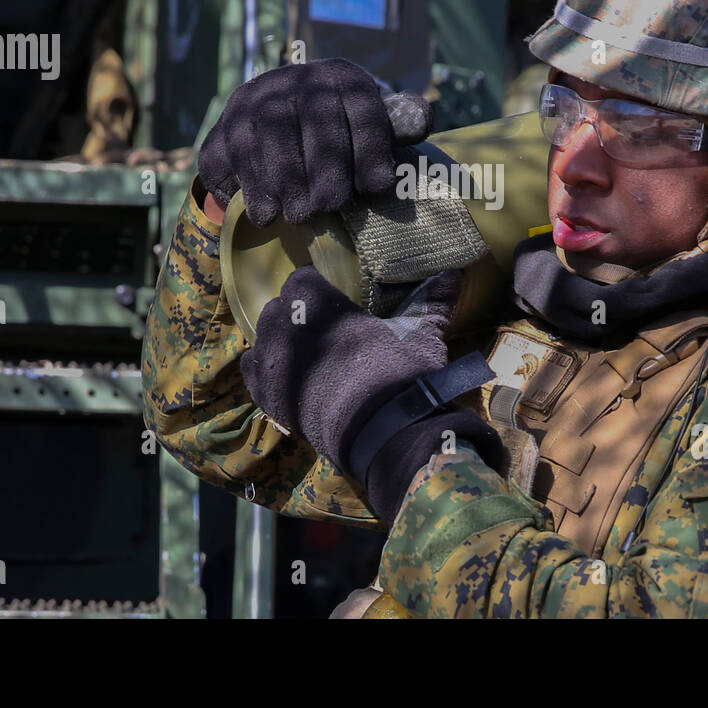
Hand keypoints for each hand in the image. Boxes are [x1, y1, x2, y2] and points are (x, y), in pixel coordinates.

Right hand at [197, 57, 431, 226]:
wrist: (276, 118)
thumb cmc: (338, 132)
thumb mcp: (371, 124)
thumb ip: (398, 125)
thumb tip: (422, 119)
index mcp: (343, 77)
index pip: (362, 110)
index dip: (371, 151)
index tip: (377, 188)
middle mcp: (298, 79)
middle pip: (315, 124)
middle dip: (326, 171)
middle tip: (331, 206)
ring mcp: (258, 98)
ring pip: (272, 138)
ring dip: (287, 182)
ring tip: (300, 215)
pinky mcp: (227, 122)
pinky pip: (237, 153)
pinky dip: (252, 187)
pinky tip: (267, 214)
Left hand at [240, 266, 503, 521]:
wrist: (385, 436)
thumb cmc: (403, 379)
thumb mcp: (420, 335)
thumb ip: (430, 301)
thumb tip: (455, 272)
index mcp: (323, 307)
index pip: (300, 280)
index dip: (316, 288)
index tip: (331, 300)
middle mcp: (290, 329)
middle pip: (278, 306)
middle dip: (297, 313)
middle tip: (322, 328)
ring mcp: (275, 363)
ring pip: (264, 335)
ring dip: (281, 338)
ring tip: (304, 351)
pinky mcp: (268, 395)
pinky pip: (252, 368)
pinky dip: (265, 366)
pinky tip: (285, 371)